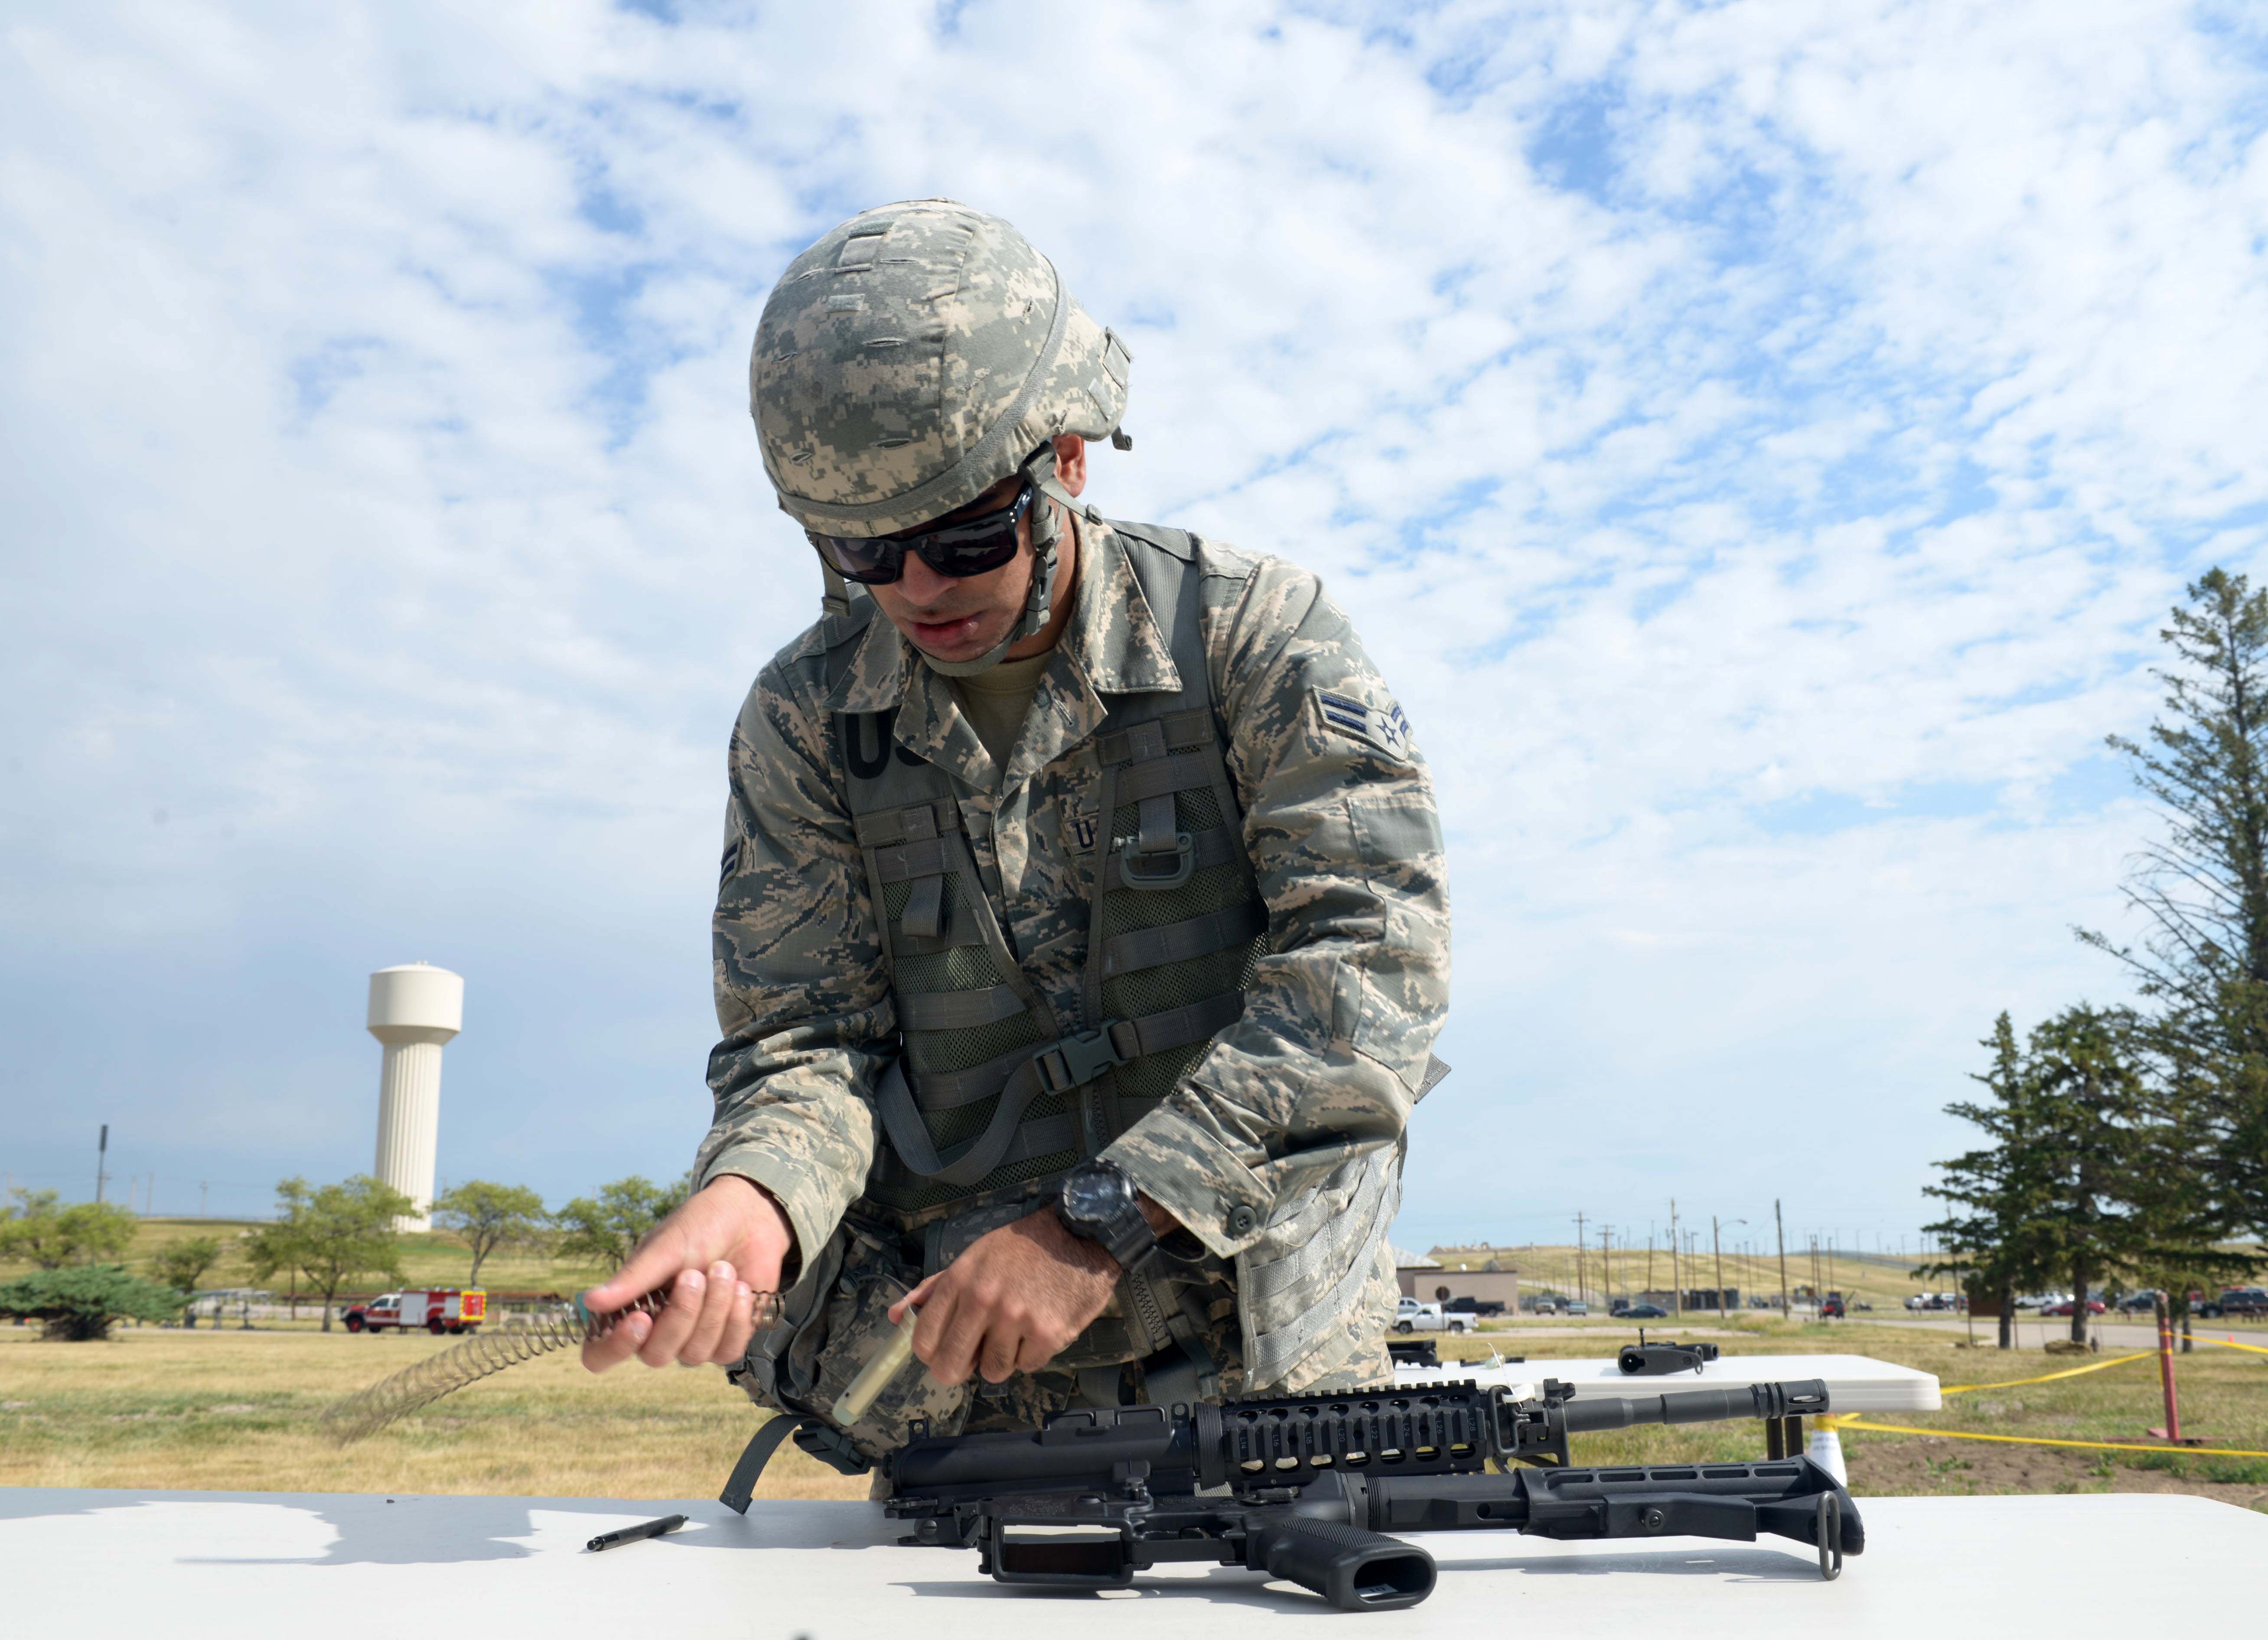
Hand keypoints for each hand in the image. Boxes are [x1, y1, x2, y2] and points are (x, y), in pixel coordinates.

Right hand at [579, 1174, 793, 1372]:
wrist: (749, 1216)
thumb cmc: (701, 1227)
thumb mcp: (667, 1246)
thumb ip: (633, 1278)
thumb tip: (589, 1301)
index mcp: (630, 1306)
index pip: (601, 1354)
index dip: (614, 1348)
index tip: (640, 1319)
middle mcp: (657, 1330)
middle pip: (656, 1356)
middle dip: (681, 1314)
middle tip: (694, 1274)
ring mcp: (693, 1337)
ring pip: (695, 1354)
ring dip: (713, 1308)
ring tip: (723, 1269)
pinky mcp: (727, 1337)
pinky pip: (728, 1352)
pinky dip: (738, 1319)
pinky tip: (742, 1287)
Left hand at [890, 1206, 1120, 1384]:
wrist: (1079, 1234)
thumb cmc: (1021, 1248)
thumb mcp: (972, 1257)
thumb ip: (933, 1289)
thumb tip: (896, 1316)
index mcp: (960, 1280)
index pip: (923, 1339)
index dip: (930, 1353)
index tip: (943, 1349)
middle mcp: (983, 1301)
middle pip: (950, 1366)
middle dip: (959, 1368)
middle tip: (975, 1356)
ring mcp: (1015, 1319)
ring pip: (992, 1372)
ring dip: (1001, 1359)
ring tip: (1014, 1332)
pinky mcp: (1047, 1335)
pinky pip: (1026, 1366)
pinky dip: (1031, 1354)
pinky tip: (1038, 1328)